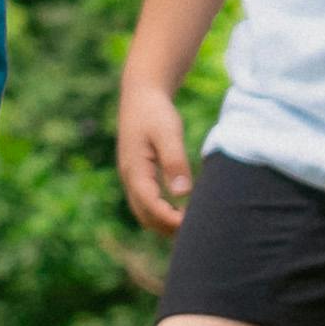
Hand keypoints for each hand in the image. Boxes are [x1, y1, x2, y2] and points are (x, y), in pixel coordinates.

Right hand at [117, 78, 194, 233]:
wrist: (141, 93)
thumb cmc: (156, 111)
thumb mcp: (168, 132)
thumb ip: (174, 161)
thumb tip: (182, 193)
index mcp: (135, 170)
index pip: (150, 207)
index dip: (170, 220)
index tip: (191, 227)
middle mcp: (129, 178)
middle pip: (145, 216)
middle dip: (167, 227)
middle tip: (195, 232)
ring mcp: (131, 177)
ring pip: (144, 212)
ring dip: (163, 223)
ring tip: (190, 225)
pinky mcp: (138, 174)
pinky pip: (146, 202)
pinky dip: (160, 213)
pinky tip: (181, 211)